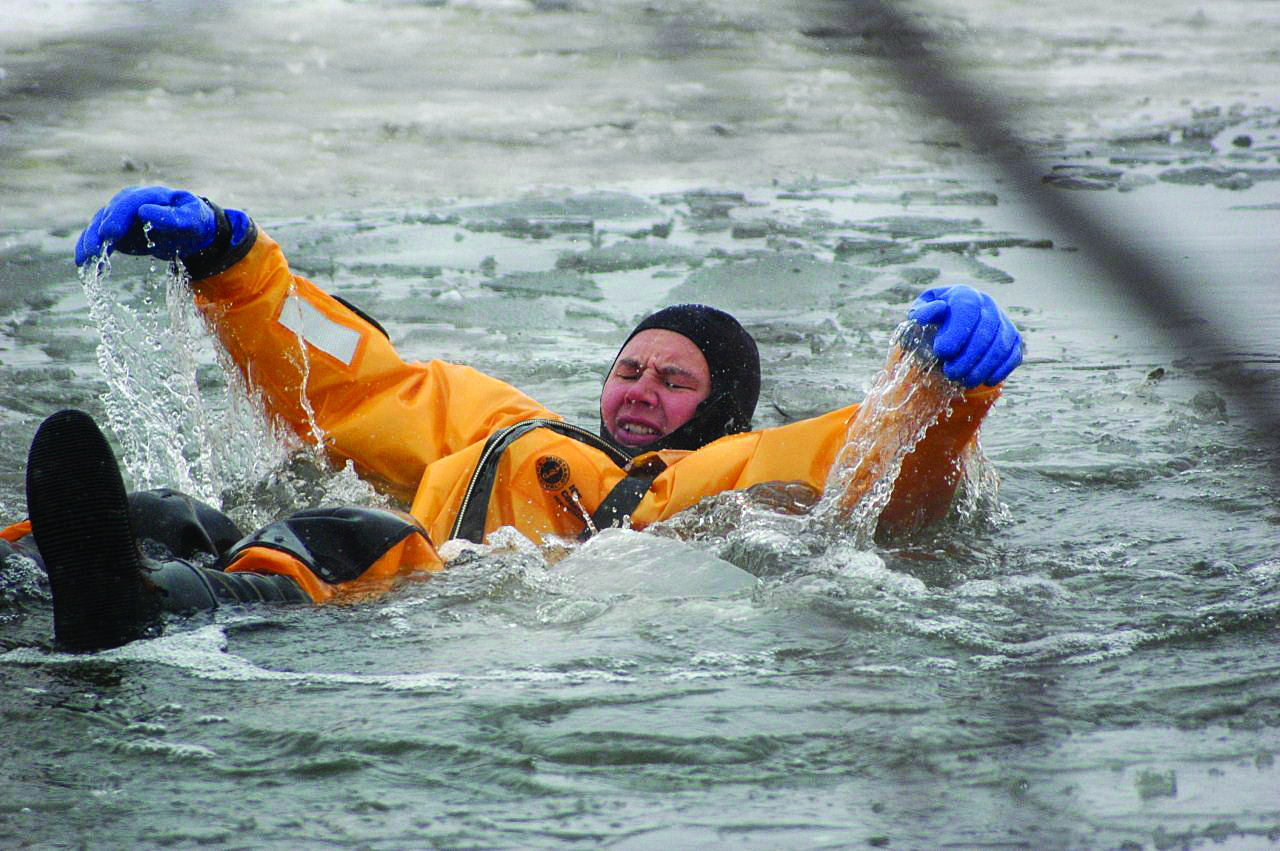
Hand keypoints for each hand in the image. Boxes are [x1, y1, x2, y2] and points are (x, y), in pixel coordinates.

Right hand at [75, 187, 216, 265]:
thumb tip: (145, 211)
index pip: (130, 202)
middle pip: (110, 214)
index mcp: (151, 196)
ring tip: (85, 260)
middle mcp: (131, 203)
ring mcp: (121, 217)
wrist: (191, 231)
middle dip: (100, 232)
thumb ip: (172, 217)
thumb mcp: (190, 219)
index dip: (118, 216)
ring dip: (90, 242)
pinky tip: (83, 263)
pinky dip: (89, 249)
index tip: (110, 233)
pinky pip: (99, 239)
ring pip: (100, 226)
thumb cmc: (193, 221)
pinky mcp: (117, 233)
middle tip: (94, 250)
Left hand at [907, 285, 1021, 386]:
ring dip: (983, 367)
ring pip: (1001, 345)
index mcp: (964, 295)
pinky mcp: (1012, 339)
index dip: (956, 332)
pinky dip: (1001, 370)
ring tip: (964, 381)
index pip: (967, 309)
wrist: (949, 329)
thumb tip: (939, 308)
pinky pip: (1013, 355)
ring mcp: (1003, 321)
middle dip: (968, 356)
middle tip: (950, 373)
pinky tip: (985, 381)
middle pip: (986, 331)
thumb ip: (922, 313)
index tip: (941, 352)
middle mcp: (988, 305)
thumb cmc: (931, 323)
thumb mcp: (919, 315)